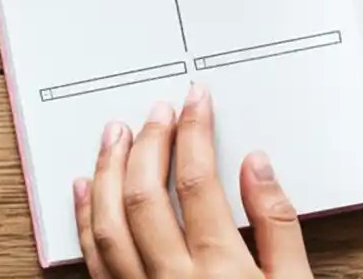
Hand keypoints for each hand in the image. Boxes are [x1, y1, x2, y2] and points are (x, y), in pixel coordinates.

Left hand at [72, 83, 312, 278]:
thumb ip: (277, 225)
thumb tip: (257, 164)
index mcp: (219, 271)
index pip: (197, 182)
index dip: (193, 132)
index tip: (195, 100)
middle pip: (145, 195)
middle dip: (148, 143)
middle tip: (157, 110)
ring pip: (107, 223)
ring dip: (107, 170)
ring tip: (115, 133)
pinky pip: (93, 259)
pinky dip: (84, 216)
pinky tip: (86, 186)